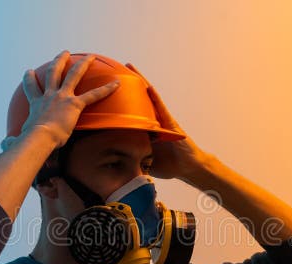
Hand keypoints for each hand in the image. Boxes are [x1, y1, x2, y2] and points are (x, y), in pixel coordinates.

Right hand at [16, 50, 120, 149]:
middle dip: (59, 62)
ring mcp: (62, 97)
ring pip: (74, 75)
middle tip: (64, 54)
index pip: (31, 89)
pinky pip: (93, 95)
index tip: (29, 72)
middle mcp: (49, 96)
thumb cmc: (29, 141)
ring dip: (83, 65)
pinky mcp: (74, 104)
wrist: (39, 138)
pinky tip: (117, 83)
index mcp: (36, 104)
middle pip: (54, 74)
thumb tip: (5, 145)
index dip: (29, 80)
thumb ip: (12, 142)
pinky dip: (106, 89)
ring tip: (91, 57)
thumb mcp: (17, 139)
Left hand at [125, 63, 211, 182]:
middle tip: (114, 68)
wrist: (186, 167)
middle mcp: (153, 119)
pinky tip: (148, 87)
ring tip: (130, 68)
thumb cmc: (167, 164)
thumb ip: (130, 158)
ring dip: (141, 82)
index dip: (119, 99)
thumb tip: (113, 164)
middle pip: (138, 98)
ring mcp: (162, 119)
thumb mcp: (143, 160)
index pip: (130, 110)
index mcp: (145, 127)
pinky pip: (161, 108)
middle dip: (127, 84)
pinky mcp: (170, 123)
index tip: (104, 87)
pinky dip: (155, 98)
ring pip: (149, 97)